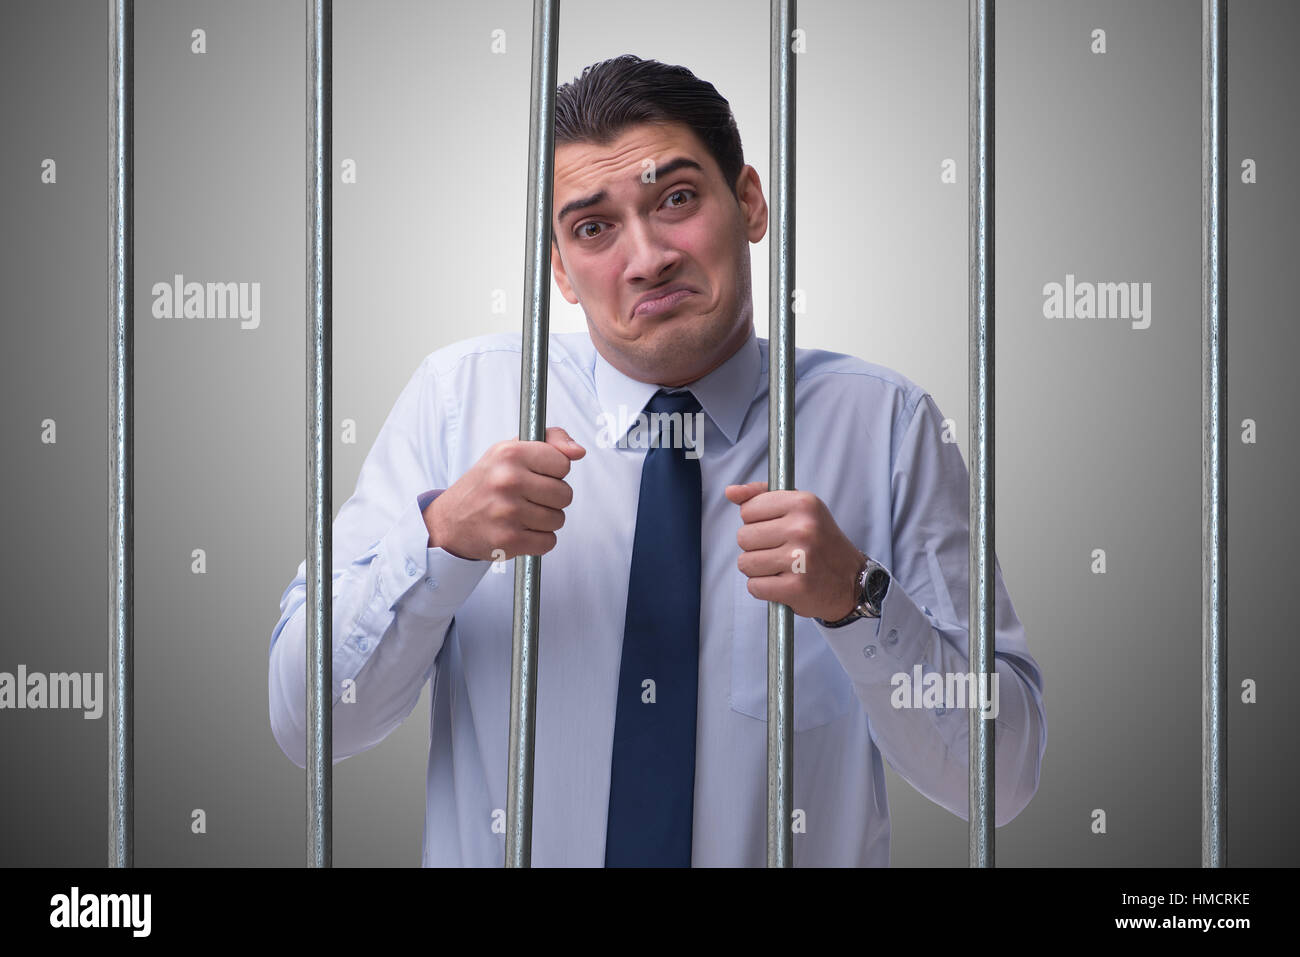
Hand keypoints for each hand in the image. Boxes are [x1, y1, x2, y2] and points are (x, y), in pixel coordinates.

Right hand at [424, 427, 585, 560]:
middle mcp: (508, 480)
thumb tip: (578, 451)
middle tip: (528, 498)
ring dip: (544, 521)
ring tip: (520, 514)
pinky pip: (548, 542)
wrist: (449, 521)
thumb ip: (550, 441)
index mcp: (510, 453)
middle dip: (551, 499)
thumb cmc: (485, 484)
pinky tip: (519, 531)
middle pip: (565, 494)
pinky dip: (538, 541)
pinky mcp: (508, 540)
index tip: (536, 475)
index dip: (553, 472)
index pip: (563, 463)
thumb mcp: (510, 450)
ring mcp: (507, 512)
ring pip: (558, 520)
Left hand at [724, 480, 865, 620]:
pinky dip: (764, 588)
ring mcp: (800, 559)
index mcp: (803, 503)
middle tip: (780, 551)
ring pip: (745, 563)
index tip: (776, 529)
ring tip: (782, 568)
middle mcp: (803, 528)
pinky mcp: (796, 587)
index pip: (748, 509)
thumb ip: (762, 496)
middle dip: (756, 547)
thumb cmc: (820, 543)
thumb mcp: (799, 509)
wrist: (852, 582)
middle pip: (743, 537)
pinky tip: (783, 583)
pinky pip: (754, 586)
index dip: (757, 522)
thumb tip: (730, 491)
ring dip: (759, 569)